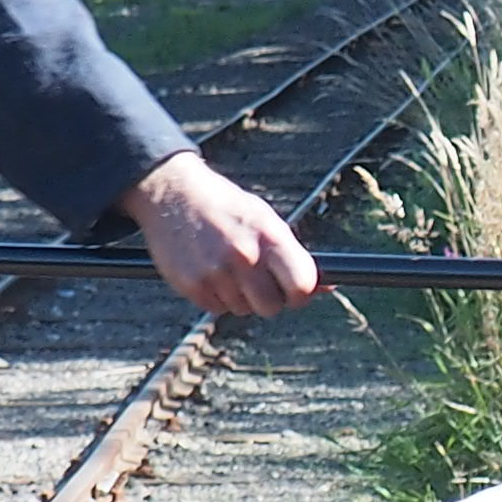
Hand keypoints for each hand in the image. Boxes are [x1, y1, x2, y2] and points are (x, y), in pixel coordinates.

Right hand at [120, 150, 321, 316]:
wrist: (172, 192)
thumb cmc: (228, 207)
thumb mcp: (266, 220)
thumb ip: (293, 254)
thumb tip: (328, 286)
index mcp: (269, 236)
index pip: (302, 285)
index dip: (302, 293)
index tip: (296, 291)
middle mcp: (244, 256)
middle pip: (272, 307)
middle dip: (269, 299)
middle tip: (260, 281)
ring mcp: (216, 272)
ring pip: (243, 309)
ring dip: (241, 297)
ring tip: (229, 267)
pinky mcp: (191, 285)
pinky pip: (216, 308)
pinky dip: (217, 296)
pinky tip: (211, 271)